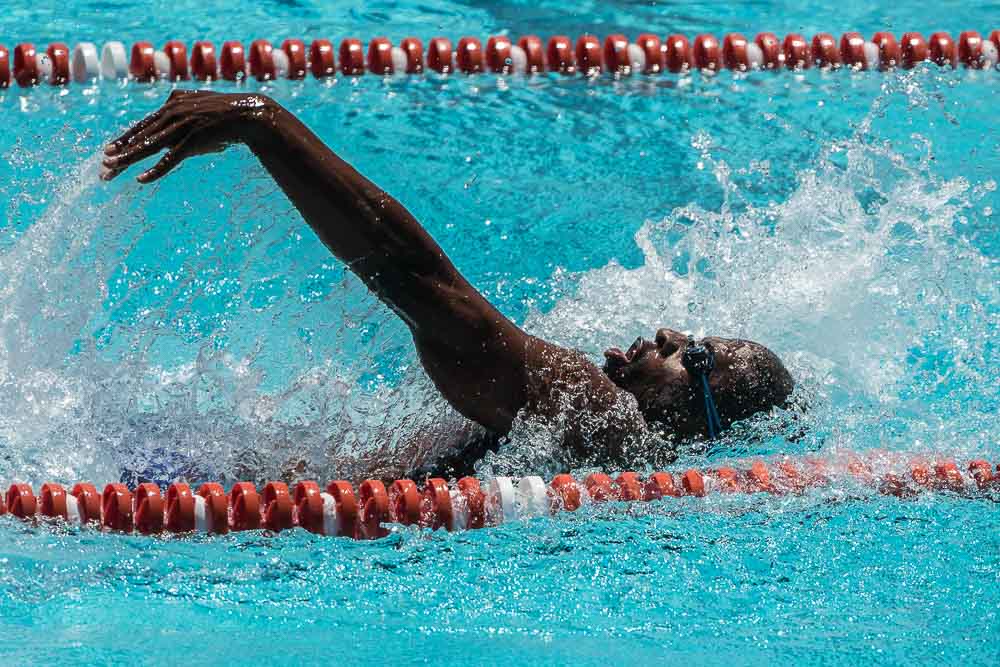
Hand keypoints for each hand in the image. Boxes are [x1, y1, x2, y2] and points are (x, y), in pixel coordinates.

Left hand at [102, 89, 275, 182]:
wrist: (247, 113)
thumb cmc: (226, 113)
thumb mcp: (198, 106)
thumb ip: (182, 111)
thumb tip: (175, 116)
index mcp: (171, 106)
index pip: (142, 125)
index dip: (124, 139)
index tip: (108, 150)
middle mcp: (171, 114)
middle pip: (140, 137)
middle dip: (120, 152)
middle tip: (103, 165)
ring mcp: (181, 127)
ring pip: (148, 147)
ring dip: (128, 160)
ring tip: (111, 170)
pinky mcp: (192, 141)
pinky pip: (169, 159)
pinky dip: (155, 170)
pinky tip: (141, 180)